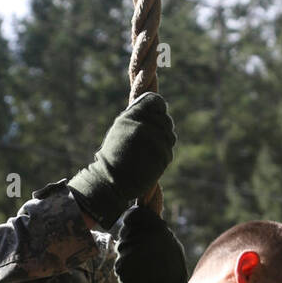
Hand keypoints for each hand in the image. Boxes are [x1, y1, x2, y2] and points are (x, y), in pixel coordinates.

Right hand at [68, 93, 175, 229]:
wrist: (111, 181)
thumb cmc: (114, 155)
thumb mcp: (120, 129)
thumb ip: (137, 116)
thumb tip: (157, 110)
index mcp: (131, 116)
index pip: (155, 101)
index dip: (158, 108)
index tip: (155, 115)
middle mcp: (144, 126)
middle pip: (165, 119)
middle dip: (161, 127)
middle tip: (149, 139)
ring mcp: (155, 141)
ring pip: (170, 135)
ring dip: (162, 142)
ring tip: (148, 151)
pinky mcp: (163, 156)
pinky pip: (169, 150)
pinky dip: (162, 155)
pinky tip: (149, 161)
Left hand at [115, 204, 188, 282]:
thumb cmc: (172, 272)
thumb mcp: (172, 246)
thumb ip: (157, 230)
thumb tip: (144, 217)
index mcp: (156, 229)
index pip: (134, 214)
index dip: (132, 217)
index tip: (132, 222)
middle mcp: (140, 238)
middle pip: (126, 231)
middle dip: (130, 238)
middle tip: (142, 252)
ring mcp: (128, 252)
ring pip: (122, 246)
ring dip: (128, 253)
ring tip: (142, 266)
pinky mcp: (120, 266)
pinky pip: (120, 261)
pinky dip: (125, 267)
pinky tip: (137, 275)